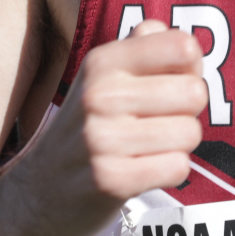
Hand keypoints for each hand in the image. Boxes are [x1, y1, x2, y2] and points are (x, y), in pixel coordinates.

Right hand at [6, 20, 205, 235]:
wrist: (39, 190)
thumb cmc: (89, 125)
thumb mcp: (104, 77)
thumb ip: (145, 48)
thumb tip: (186, 45)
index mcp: (102, 61)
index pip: (182, 47)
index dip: (191, 69)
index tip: (172, 84)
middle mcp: (99, 94)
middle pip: (195, 92)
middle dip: (188, 111)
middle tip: (159, 122)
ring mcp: (101, 138)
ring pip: (190, 132)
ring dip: (179, 144)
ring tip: (148, 147)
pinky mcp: (110, 180)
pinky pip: (178, 167)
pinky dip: (170, 171)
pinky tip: (144, 170)